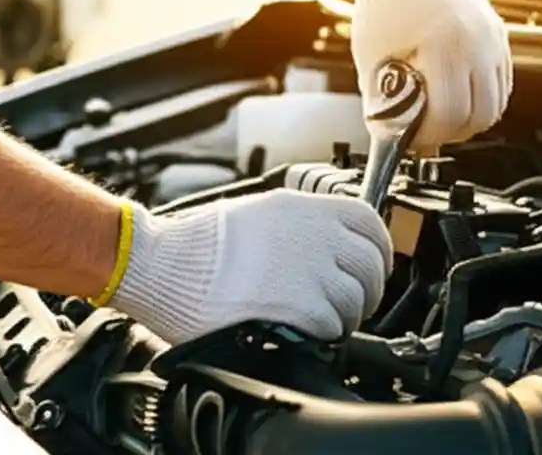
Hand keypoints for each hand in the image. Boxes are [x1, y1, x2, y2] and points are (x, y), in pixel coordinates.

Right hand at [107, 190, 392, 343]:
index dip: (378, 249)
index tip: (374, 266)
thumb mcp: (255, 213)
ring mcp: (309, 270)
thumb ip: (297, 226)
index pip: (369, 223)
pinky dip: (326, 334)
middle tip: (353, 303)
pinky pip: (333, 325)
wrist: (162, 264)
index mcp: (302, 208)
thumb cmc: (195, 244)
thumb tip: (324, 245)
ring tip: (325, 323)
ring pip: (357, 300)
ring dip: (346, 316)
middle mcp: (313, 235)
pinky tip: (307, 333)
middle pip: (371, 265)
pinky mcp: (299, 306)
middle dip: (368, 289)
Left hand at [345, 0, 511, 150]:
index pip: (450, 114)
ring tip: (437, 114)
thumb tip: (391, 140)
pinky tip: (454, 94)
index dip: (428, 135)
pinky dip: (481, 97)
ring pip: (496, 103)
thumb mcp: (372, 56)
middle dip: (451, 132)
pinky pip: (501, 82)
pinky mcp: (499, 34)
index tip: (411, 138)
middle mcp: (478, 41)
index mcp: (446, 44)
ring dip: (469, 118)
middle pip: (480, 115)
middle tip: (425, 132)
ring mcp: (493, 37)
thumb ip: (382, 102)